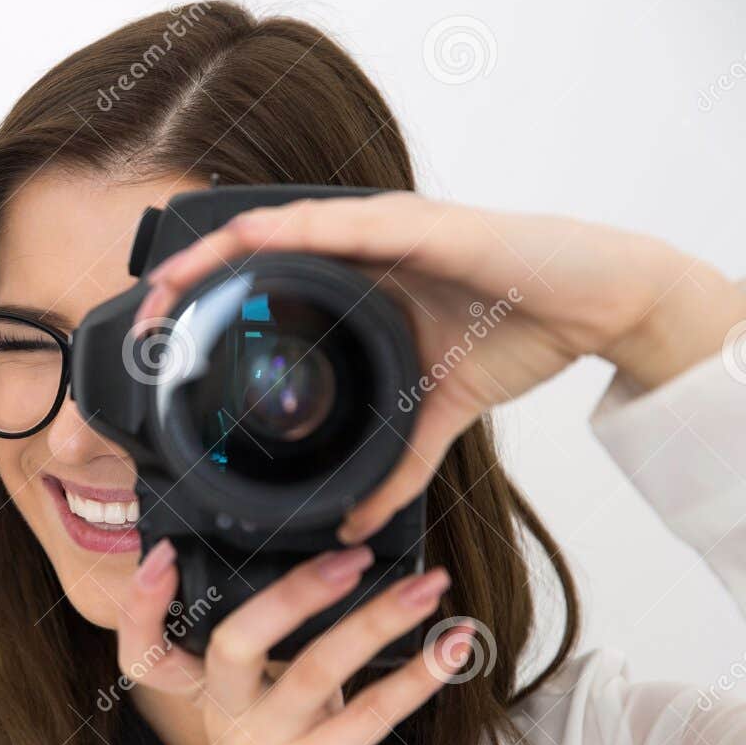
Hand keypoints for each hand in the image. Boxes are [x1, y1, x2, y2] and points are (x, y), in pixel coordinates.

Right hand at [117, 539, 471, 744]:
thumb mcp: (269, 726)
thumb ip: (288, 671)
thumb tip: (347, 601)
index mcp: (207, 701)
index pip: (146, 651)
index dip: (142, 606)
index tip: (160, 552)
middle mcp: (227, 719)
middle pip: (235, 640)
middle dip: (293, 590)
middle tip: (354, 552)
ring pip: (314, 670)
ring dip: (377, 621)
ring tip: (428, 586)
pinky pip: (367, 717)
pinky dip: (416, 678)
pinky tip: (454, 649)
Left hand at [136, 192, 745, 542]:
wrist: (602, 303)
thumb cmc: (525, 333)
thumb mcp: (440, 412)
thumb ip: (397, 463)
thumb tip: (358, 522)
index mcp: (358, 285)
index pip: (263, 288)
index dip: (208, 310)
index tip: (163, 350)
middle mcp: (360, 250)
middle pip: (252, 256)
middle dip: (190, 284)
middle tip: (143, 322)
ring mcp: (385, 231)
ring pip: (277, 229)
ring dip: (216, 255)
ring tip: (166, 285)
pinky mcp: (418, 224)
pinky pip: (337, 223)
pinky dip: (285, 232)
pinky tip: (242, 244)